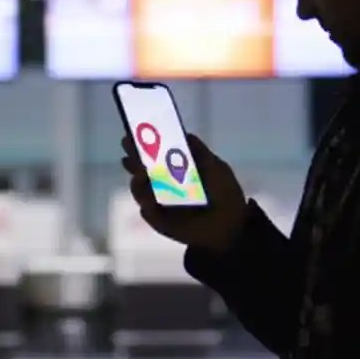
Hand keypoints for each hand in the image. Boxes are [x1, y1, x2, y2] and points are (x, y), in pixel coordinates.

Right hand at [120, 133, 248, 253]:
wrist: (231, 225)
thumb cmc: (224, 193)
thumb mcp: (215, 167)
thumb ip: (199, 152)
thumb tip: (184, 134)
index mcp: (175, 169)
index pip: (153, 154)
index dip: (143, 144)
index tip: (134, 132)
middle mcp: (163, 184)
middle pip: (141, 169)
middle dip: (134, 158)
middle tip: (128, 147)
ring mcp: (159, 202)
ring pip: (140, 188)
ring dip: (138, 179)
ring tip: (142, 173)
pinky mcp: (159, 220)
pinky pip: (147, 209)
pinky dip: (147, 201)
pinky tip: (151, 197)